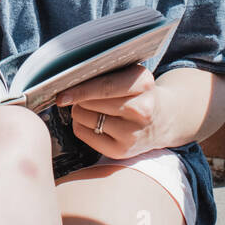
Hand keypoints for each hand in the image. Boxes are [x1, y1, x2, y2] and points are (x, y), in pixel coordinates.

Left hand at [55, 64, 170, 159]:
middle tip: (82, 96)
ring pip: (84, 118)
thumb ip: (107, 73)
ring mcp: (132, 133)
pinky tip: (94, 122)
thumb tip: (70, 79)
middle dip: (79, 98)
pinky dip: (81, 126)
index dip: (79, 90)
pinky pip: (84, 134)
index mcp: (144, 84)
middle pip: (90, 103)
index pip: (104, 86)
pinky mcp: (121, 151)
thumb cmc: (139, 94)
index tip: (61, 93)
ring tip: (93, 108)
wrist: (163, 120)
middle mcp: (141, 110)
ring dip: (80, 111)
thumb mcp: (132, 76)